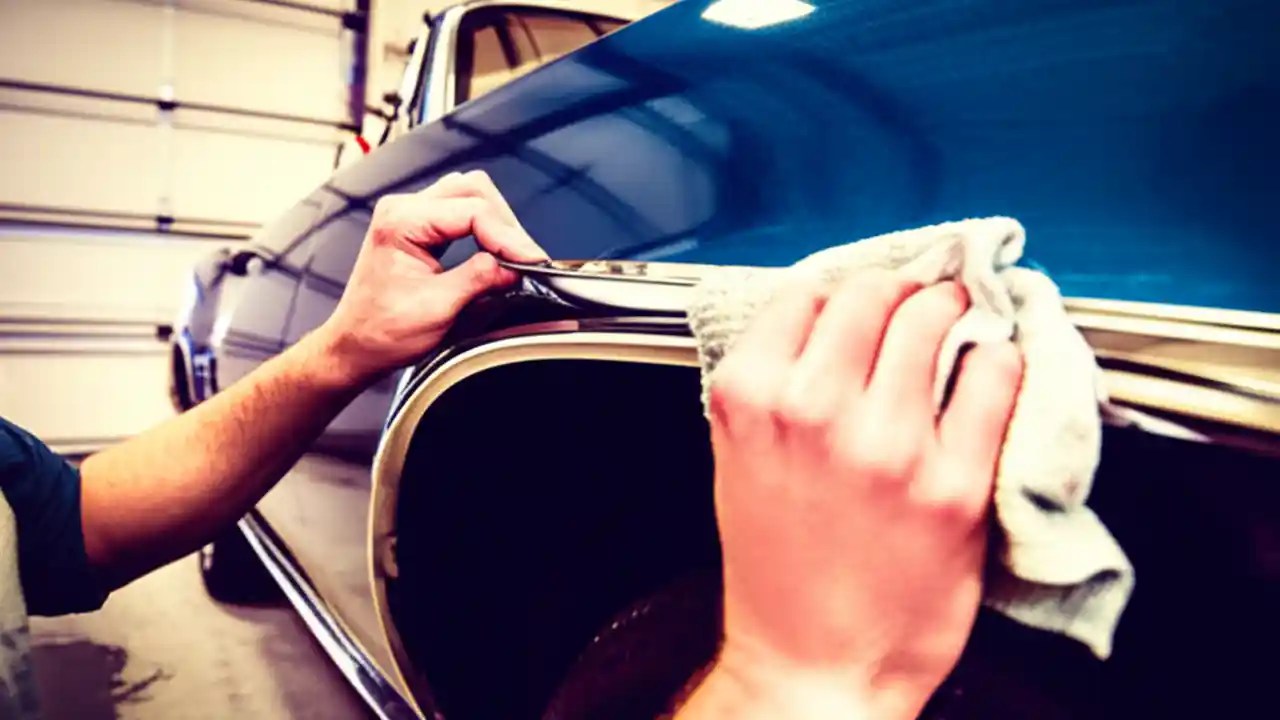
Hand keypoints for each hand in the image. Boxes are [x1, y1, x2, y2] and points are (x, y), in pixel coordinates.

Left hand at [312, 170, 547, 385]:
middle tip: (525, 258)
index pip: (472, 211)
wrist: (356, 345)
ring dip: (496, 223)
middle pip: (473, 191)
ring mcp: (410, 215)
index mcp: (402, 221)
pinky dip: (484, 228)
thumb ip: (480, 280)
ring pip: (469, 196)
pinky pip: (461, 211)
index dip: (508, 236)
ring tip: (513, 254)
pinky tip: (494, 250)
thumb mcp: (439, 308)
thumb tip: (514, 267)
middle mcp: (404, 209)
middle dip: (505, 224)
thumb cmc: (381, 331)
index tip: (532, 260)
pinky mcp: (419, 227)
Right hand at [682, 272, 1021, 718]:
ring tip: (957, 321)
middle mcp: (811, 410)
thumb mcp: (739, 460)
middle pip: (872, 293)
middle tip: (919, 302)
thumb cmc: (778, 569)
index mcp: (750, 400)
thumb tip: (835, 316)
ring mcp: (886, 445)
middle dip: (900, 291)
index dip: (839, 293)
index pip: (805, 293)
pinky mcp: (953, 482)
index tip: (862, 302)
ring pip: (933, 318)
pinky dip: (997, 361)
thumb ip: (772, 384)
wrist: (813, 664)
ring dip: (951, 311)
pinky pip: (992, 375)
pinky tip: (987, 372)